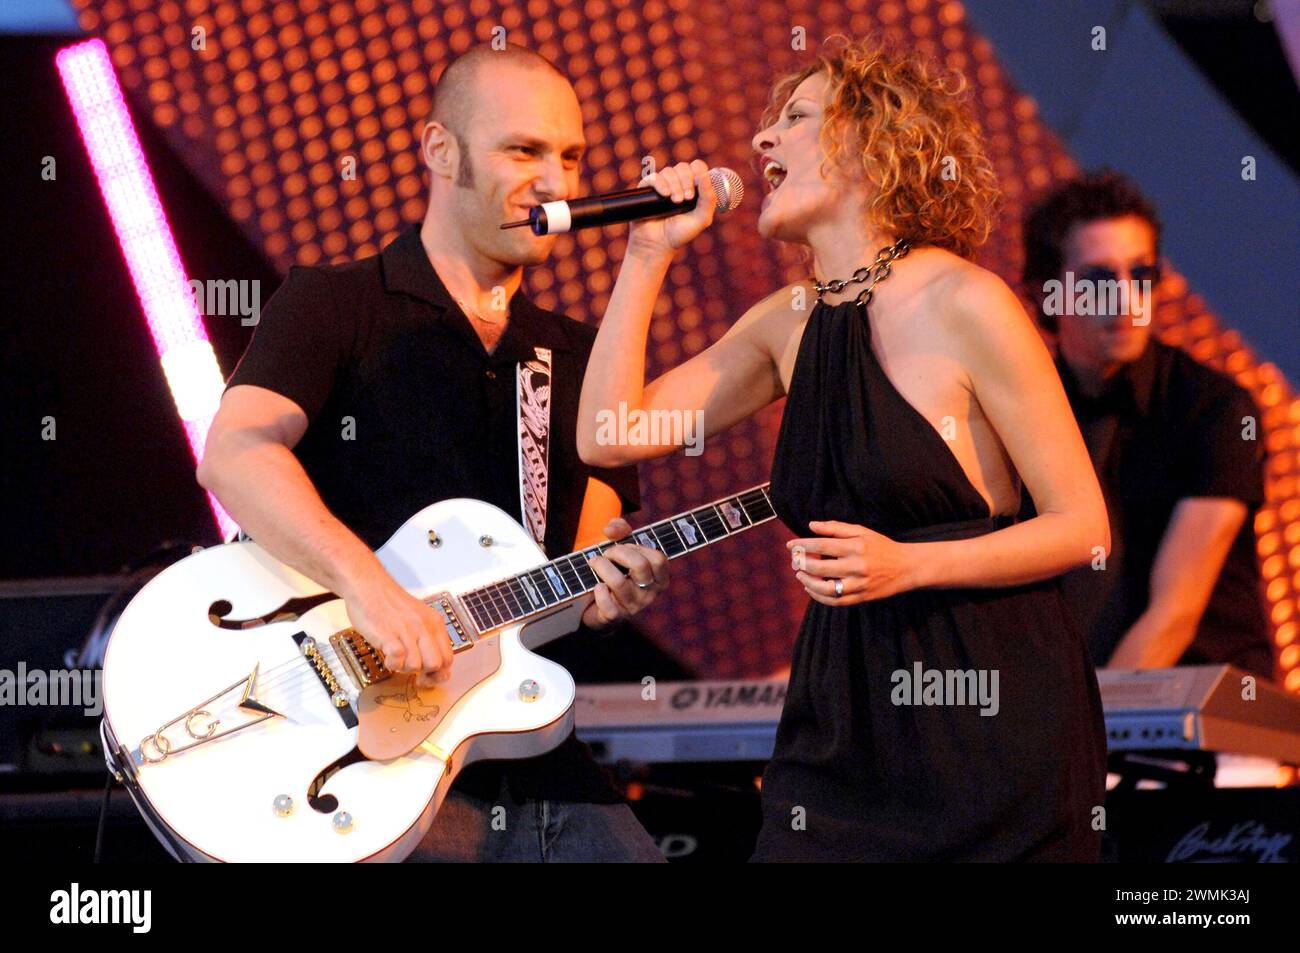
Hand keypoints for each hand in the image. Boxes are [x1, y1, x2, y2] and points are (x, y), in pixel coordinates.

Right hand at [342, 572, 453, 685]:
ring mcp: (407, 630)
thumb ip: (429, 639)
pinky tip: (388, 656)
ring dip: (403, 667)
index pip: (448, 657)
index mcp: (434, 622)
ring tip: (395, 656)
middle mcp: (424, 626)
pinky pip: (398, 658)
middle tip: (410, 668)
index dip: (439, 672)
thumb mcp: (418, 617)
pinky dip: (392, 664)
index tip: (428, 676)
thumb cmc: (390, 604)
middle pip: (436, 664)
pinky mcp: (388, 634)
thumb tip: (437, 667)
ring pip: (416, 665)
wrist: (369, 585)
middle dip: (423, 673)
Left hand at [581, 517, 669, 628]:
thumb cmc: (613, 569)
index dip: (637, 547)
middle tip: (606, 554)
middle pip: (640, 566)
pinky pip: (609, 607)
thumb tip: (610, 530)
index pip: (658, 559)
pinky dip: (599, 593)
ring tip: (595, 564)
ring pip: (619, 582)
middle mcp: (650, 594)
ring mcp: (633, 607)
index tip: (624, 546)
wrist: (594, 602)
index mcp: (658, 578)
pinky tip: (597, 586)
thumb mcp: (620, 546)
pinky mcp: (615, 617)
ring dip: (602, 566)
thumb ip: (620, 529)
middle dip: (618, 552)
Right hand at [626, 160, 716, 257]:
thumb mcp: (701, 219)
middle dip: (687, 181)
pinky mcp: (646, 189)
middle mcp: (677, 183)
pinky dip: (660, 183)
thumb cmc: (680, 233)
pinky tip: (665, 194)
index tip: (697, 190)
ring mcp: (661, 185)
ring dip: (675, 185)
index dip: (699, 173)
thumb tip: (704, 175)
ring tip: (675, 202)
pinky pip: (653, 177)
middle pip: (683, 167)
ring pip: (669, 171)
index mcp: (692, 187)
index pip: (697, 167)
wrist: (657, 245)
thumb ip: (709, 199)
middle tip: (686, 199)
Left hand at [786, 520, 916, 605]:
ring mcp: (859, 584)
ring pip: (825, 588)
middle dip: (801, 564)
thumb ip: (835, 528)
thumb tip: (811, 525)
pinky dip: (819, 597)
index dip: (803, 545)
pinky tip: (810, 588)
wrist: (906, 567)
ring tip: (799, 575)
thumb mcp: (861, 532)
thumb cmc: (881, 546)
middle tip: (794, 560)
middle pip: (820, 568)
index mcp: (856, 547)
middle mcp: (857, 566)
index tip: (790, 545)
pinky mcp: (861, 598)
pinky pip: (835, 601)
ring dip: (807, 582)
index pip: (822, 546)